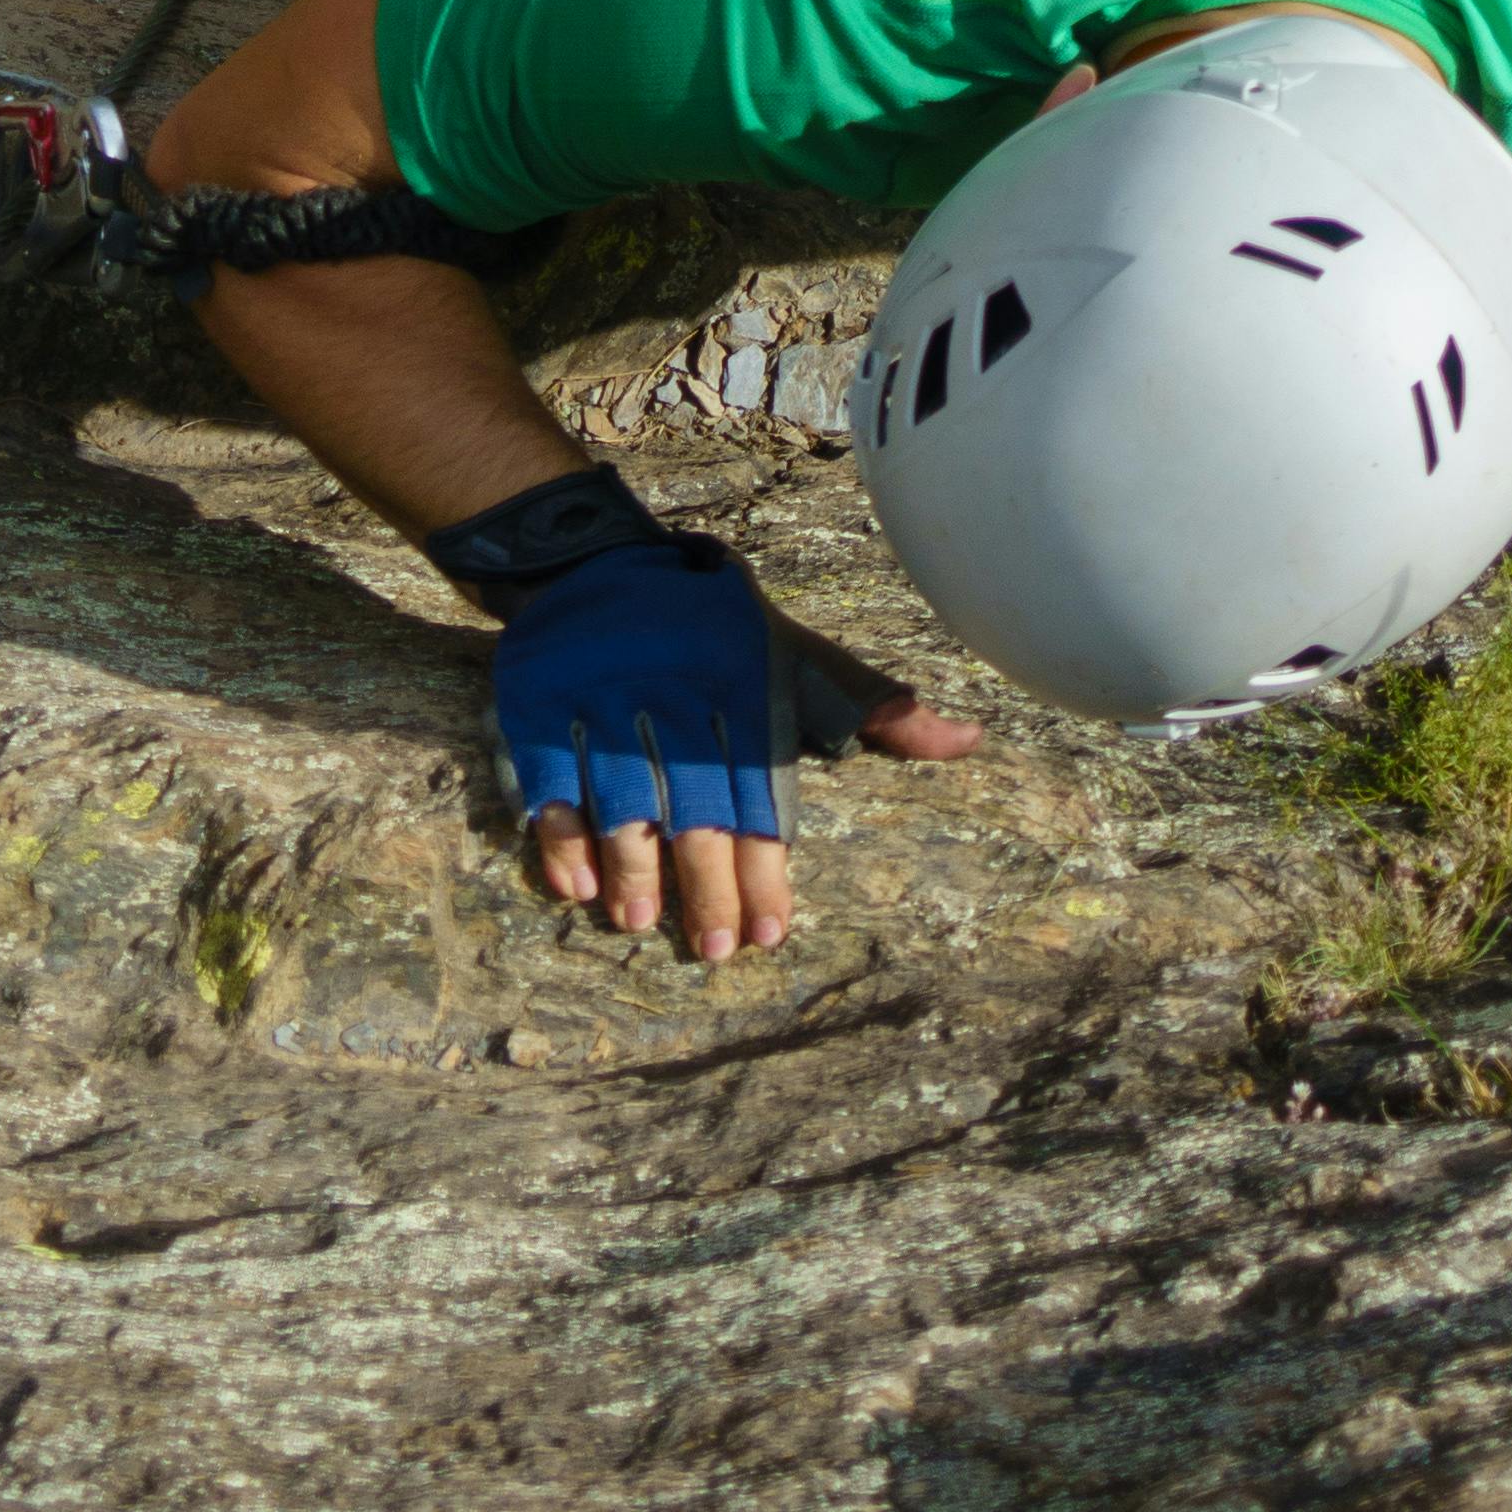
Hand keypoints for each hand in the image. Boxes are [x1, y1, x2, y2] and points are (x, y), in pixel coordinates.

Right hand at [490, 532, 977, 960]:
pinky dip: (561, 835)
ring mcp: (605, 699)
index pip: (760, 791)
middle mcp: (677, 694)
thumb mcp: (792, 654)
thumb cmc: (712, 630)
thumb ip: (870, 707)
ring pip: (622, 795)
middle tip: (719, 949)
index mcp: (742, 685)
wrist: (597, 561)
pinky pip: (548, 778)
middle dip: (709, 882)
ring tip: (643, 923)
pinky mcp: (541, 704)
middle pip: (697, 803)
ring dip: (634, 867)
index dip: (767, 867)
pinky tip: (576, 886)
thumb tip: (971, 740)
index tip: (774, 933)